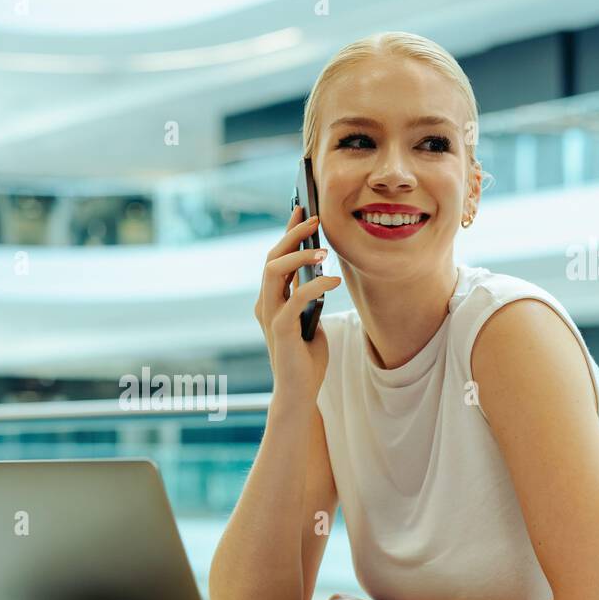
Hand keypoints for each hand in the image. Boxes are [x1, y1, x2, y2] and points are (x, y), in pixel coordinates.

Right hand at [254, 206, 342, 404]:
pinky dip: (315, 285)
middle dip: (292, 235)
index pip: (276, 258)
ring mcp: (270, 316)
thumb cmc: (306, 357)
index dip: (287, 232)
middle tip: (315, 219)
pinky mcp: (280, 330)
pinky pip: (296, 298)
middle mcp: (265, 304)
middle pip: (271, 258)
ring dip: (298, 255)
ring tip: (323, 250)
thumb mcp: (310, 318)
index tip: (302, 209)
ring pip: (275, 271)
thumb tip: (320, 271)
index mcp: (271, 300)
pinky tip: (333, 281)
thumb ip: (308, 297)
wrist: (299, 391)